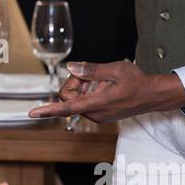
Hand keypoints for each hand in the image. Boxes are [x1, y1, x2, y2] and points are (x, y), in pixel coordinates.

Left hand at [28, 61, 184, 123]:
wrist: (152, 96)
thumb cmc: (137, 82)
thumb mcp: (115, 69)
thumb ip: (91, 70)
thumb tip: (71, 67)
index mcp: (97, 104)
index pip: (66, 107)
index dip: (47, 110)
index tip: (32, 113)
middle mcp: (95, 114)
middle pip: (68, 98)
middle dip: (74, 83)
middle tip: (90, 74)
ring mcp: (98, 117)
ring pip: (76, 101)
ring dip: (82, 87)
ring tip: (101, 80)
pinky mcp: (101, 116)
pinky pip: (84, 103)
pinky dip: (88, 92)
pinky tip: (102, 86)